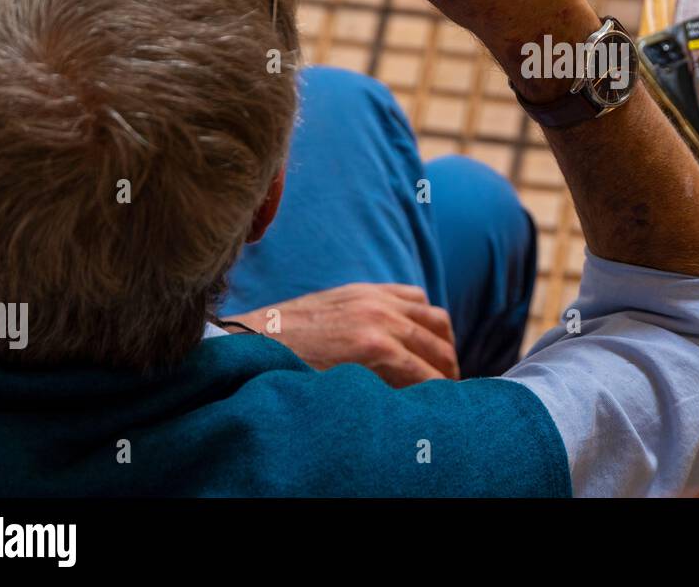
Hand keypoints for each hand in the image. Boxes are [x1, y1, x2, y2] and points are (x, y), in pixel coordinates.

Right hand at [225, 283, 458, 387]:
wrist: (251, 344)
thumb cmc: (280, 339)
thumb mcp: (325, 314)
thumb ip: (356, 320)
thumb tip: (381, 348)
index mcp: (367, 293)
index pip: (422, 304)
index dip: (435, 334)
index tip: (436, 358)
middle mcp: (379, 303)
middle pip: (438, 326)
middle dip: (446, 355)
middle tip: (447, 383)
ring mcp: (379, 323)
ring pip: (436, 348)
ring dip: (444, 373)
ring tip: (441, 397)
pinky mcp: (373, 348)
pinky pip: (421, 372)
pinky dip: (432, 388)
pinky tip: (429, 405)